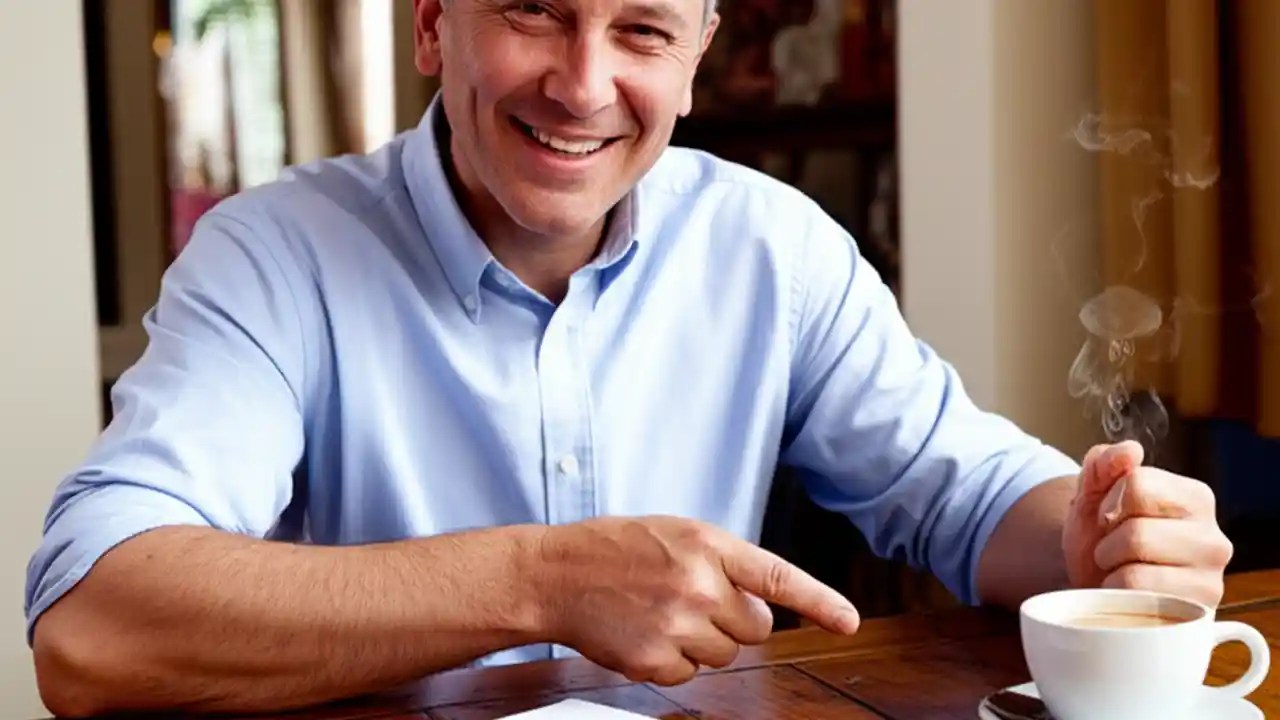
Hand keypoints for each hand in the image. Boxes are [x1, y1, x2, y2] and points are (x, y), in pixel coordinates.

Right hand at [534, 516, 859, 684]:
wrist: (555, 574)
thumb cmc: (614, 550)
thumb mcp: (675, 534)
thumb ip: (720, 562)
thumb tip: (759, 604)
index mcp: (707, 545)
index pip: (777, 576)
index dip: (819, 602)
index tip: (848, 621)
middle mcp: (699, 585)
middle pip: (756, 629)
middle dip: (734, 622)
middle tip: (693, 602)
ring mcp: (678, 625)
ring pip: (725, 655)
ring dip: (702, 642)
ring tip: (660, 613)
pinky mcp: (656, 659)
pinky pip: (690, 675)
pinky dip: (672, 661)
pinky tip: (644, 633)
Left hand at [1062, 441, 1232, 605]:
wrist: (1095, 583)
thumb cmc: (1101, 535)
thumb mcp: (1092, 492)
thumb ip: (1104, 463)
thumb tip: (1130, 450)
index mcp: (1195, 497)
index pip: (1138, 484)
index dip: (1108, 502)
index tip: (1109, 516)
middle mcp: (1212, 537)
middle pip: (1136, 532)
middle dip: (1107, 543)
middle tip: (1113, 550)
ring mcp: (1209, 578)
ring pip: (1137, 569)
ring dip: (1111, 571)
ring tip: (1121, 571)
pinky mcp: (1196, 613)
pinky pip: (1138, 601)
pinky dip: (1118, 596)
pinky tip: (1128, 594)